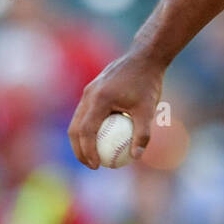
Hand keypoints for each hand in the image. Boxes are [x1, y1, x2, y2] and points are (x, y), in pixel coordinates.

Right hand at [68, 49, 166, 167]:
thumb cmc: (148, 83)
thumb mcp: (149, 109)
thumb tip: (136, 157)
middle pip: (75, 128)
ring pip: (77, 120)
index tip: (97, 166)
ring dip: (81, 140)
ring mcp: (89, 91)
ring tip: (93, 156)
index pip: (86, 131)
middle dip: (79, 150)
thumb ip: (143, 133)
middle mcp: (89, 94)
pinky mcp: (92, 89)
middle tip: (91, 165)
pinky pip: (86, 113)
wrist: (145, 57)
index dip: (88, 151)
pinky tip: (102, 138)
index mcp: (99, 99)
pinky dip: (88, 127)